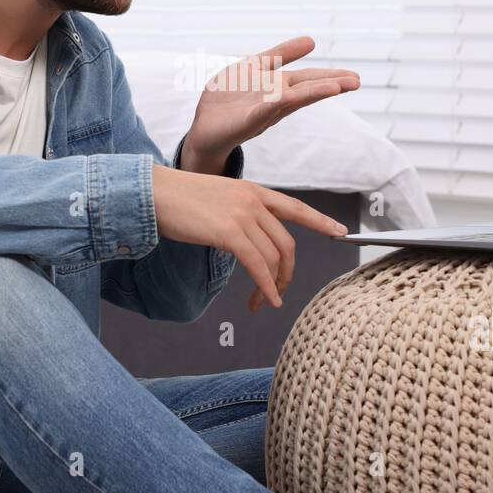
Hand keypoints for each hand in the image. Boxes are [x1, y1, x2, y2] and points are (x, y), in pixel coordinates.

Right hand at [151, 164, 346, 311]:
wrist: (152, 193)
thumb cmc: (178, 200)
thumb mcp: (217, 201)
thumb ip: (238, 215)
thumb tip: (247, 243)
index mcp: (253, 190)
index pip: (295, 207)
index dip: (320, 221)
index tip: (340, 231)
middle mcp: (253, 200)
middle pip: (286, 242)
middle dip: (287, 272)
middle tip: (280, 292)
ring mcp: (242, 214)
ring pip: (273, 257)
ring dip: (272, 285)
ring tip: (262, 302)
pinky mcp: (229, 231)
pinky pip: (257, 265)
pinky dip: (266, 286)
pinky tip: (266, 300)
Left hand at [183, 36, 358, 161]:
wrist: (204, 127)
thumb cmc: (230, 99)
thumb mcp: (255, 67)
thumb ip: (282, 54)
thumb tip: (312, 40)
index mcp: (279, 88)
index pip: (309, 80)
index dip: (331, 77)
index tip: (356, 78)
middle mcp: (275, 101)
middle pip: (306, 91)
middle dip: (329, 86)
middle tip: (356, 82)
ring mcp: (261, 113)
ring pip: (289, 101)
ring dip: (311, 94)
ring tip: (335, 87)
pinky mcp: (243, 123)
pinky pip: (260, 112)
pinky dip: (274, 104)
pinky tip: (287, 96)